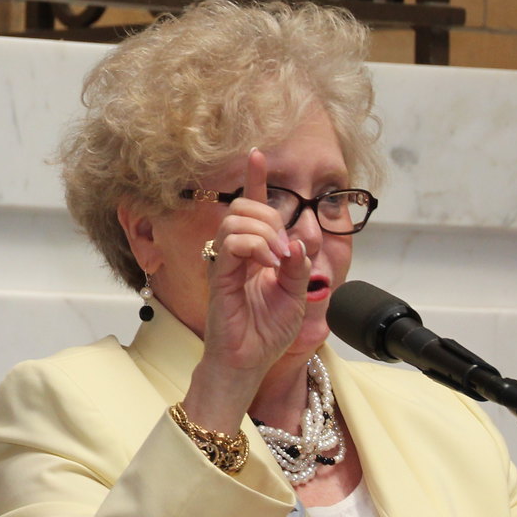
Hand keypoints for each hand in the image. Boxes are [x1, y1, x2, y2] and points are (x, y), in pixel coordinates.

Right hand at [188, 150, 313, 424]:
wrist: (249, 361)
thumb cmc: (268, 332)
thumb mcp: (296, 295)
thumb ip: (298, 266)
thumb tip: (296, 241)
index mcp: (256, 253)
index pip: (253, 208)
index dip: (255, 180)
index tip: (257, 155)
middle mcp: (237, 252)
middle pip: (246, 208)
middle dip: (270, 216)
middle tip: (285, 250)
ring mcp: (225, 261)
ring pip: (236, 220)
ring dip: (264, 232)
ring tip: (277, 259)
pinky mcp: (219, 274)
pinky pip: (232, 242)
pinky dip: (255, 246)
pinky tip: (268, 264)